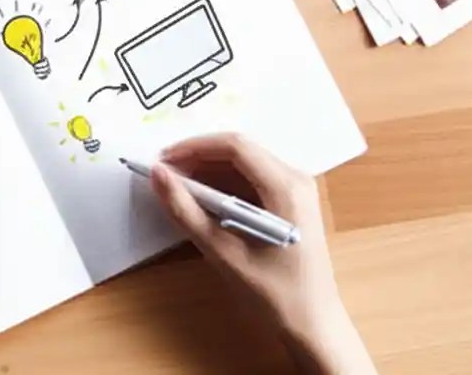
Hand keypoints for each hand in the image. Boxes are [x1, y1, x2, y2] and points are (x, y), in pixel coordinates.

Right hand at [150, 133, 374, 374]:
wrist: (313, 325)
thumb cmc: (273, 294)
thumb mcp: (223, 253)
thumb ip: (186, 211)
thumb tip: (158, 176)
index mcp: (285, 187)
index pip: (234, 146)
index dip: (193, 147)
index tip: (162, 161)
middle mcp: (296, 179)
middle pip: (240, 151)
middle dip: (198, 158)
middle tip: (165, 176)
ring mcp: (297, 189)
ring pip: (244, 164)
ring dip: (209, 172)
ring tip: (179, 190)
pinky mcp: (292, 202)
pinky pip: (252, 180)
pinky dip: (224, 186)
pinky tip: (204, 203)